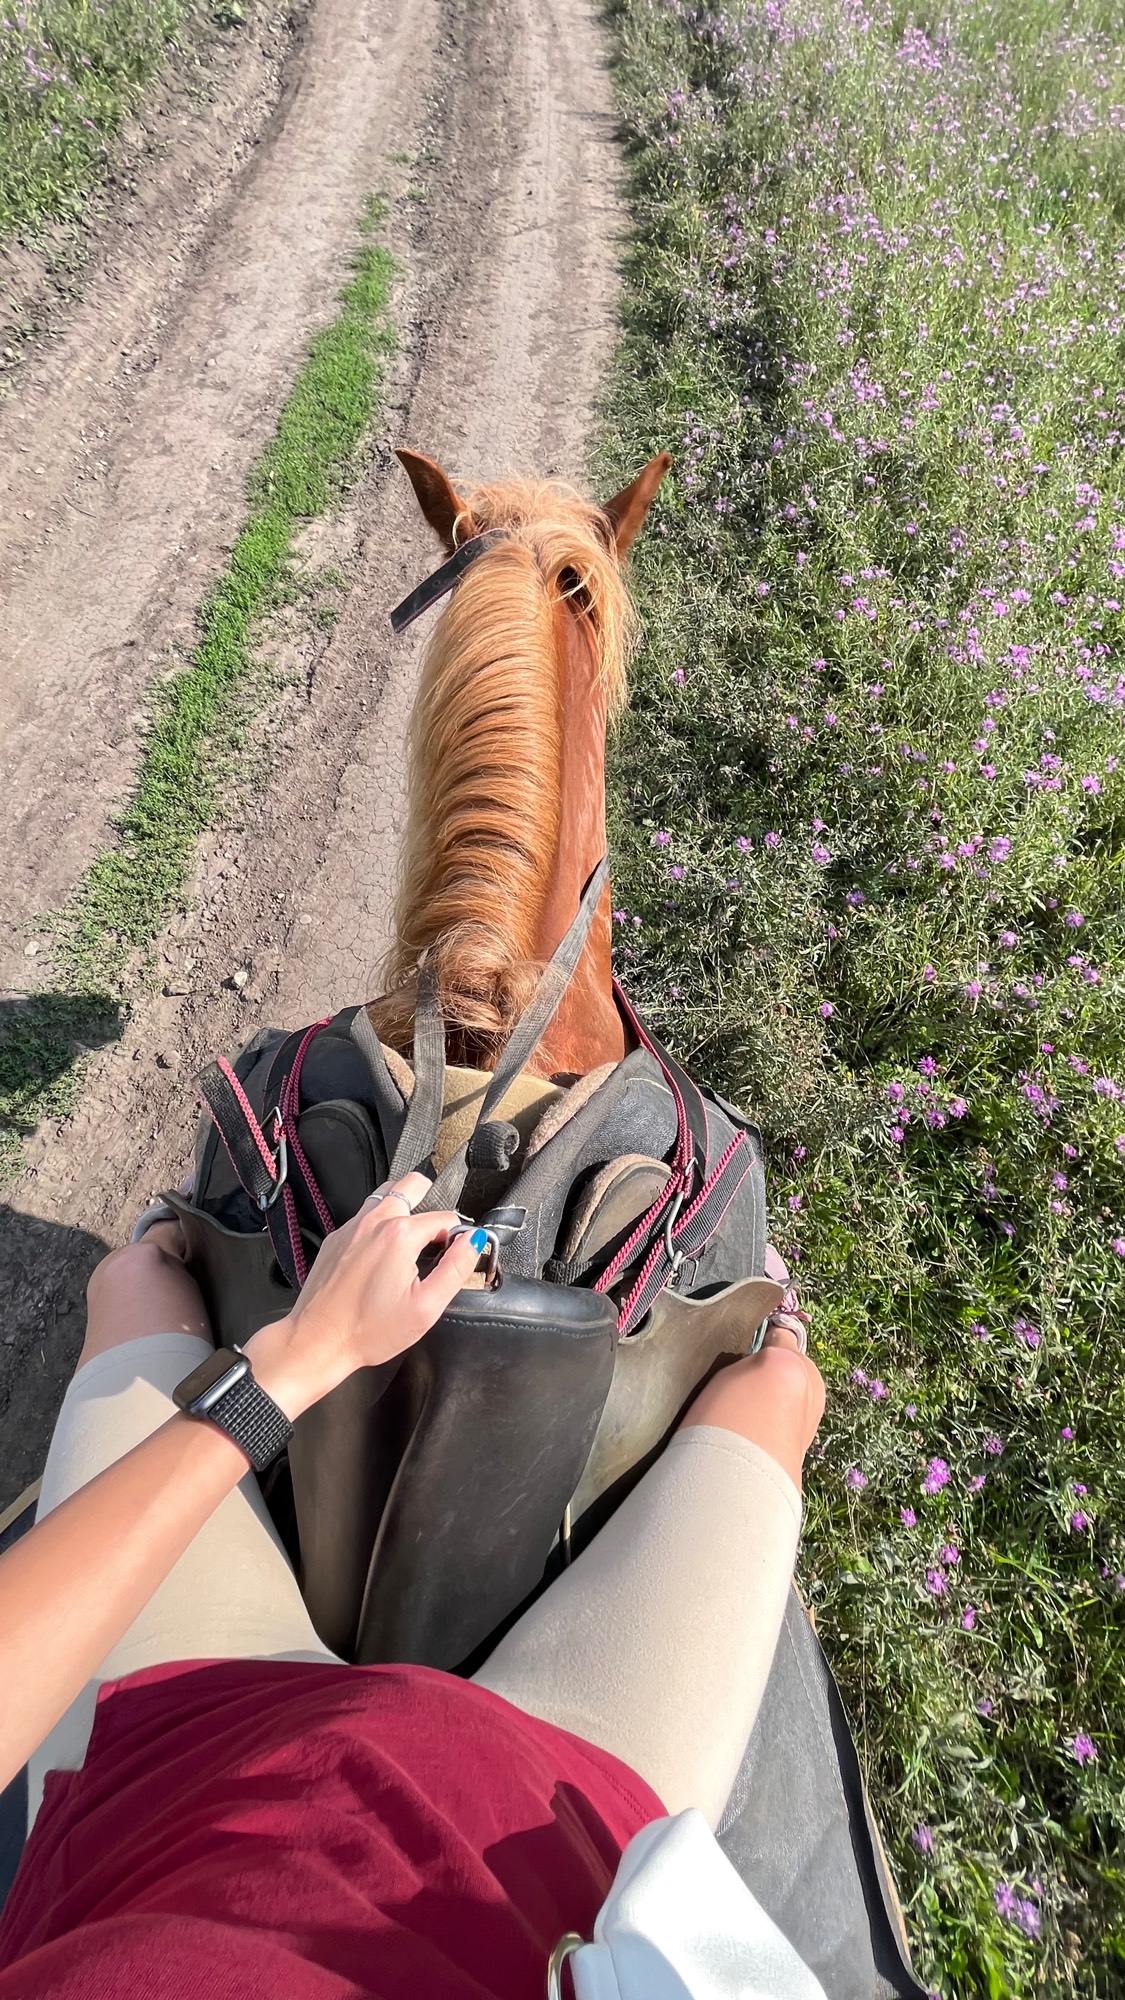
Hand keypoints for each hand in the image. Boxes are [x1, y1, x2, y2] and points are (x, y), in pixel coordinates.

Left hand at [243, 1173, 482, 1418]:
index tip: (453, 1255)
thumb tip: (473, 1241)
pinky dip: (379, 1225)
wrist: (317, 1341)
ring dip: (404, 1208)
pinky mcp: (336, 1238)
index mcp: (400, 1234)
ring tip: (410, 1242)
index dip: (456, 1235)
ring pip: (385, 1195)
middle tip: (435, 1234)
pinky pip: (364, 1216)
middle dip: (430, 1201)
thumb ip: (455, 1268)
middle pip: (412, 1184)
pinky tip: (381, 1256)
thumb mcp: (426, 1307)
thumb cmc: (368, 1330)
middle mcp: (374, 1221)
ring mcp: (351, 1227)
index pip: (444, 1217)